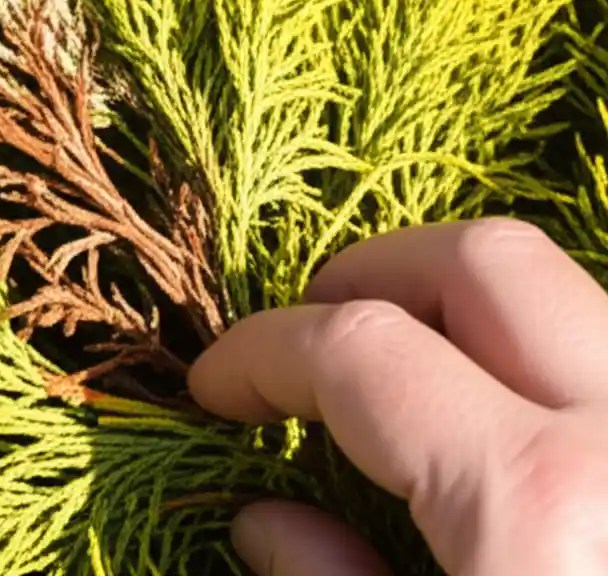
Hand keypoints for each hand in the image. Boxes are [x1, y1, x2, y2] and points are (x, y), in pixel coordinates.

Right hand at [190, 219, 607, 574]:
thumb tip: (266, 522)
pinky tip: (497, 424)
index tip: (215, 389)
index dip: (261, 353)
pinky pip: (606, 353)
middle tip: (308, 339)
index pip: (362, 348)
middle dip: (370, 274)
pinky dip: (534, 356)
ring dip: (463, 307)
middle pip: (486, 261)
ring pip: (568, 294)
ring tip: (401, 377)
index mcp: (533, 496)